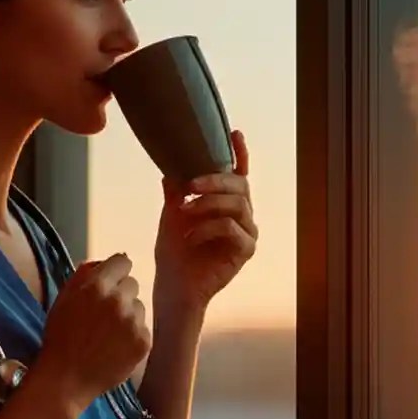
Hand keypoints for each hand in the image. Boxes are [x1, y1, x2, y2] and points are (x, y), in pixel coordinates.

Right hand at [35, 253, 151, 407]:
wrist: (66, 379)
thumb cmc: (60, 337)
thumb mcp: (63, 299)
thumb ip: (83, 275)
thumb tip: (103, 261)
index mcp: (96, 286)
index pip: (122, 262)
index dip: (115, 271)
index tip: (110, 282)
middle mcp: (118, 301)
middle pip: (132, 284)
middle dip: (120, 294)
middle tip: (104, 314)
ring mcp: (133, 322)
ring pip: (139, 306)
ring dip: (127, 314)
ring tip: (107, 333)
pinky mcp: (143, 342)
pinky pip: (143, 328)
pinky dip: (132, 335)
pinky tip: (115, 346)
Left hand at [154, 130, 258, 311]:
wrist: (174, 285)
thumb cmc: (174, 252)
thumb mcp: (171, 214)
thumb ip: (176, 190)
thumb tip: (170, 165)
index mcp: (227, 204)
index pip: (238, 174)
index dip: (239, 154)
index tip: (234, 133)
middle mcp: (242, 216)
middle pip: (240, 186)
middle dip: (215, 180)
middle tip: (191, 183)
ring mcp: (247, 233)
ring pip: (237, 205)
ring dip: (208, 204)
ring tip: (184, 211)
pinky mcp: (246, 251)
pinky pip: (231, 228)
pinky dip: (208, 228)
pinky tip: (191, 236)